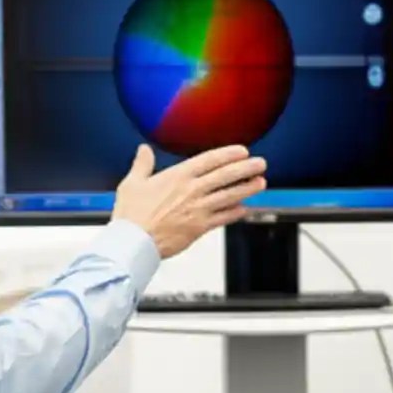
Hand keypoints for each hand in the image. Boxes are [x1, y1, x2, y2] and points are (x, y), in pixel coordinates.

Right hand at [113, 143, 266, 257]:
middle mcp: (192, 190)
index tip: (243, 151)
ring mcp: (199, 209)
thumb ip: (142, 165)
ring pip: (230, 196)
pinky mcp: (200, 227)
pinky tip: (245, 208)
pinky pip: (224, 218)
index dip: (229, 154)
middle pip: (226, 175)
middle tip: (261, 164)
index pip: (210, 160)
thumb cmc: (131, 214)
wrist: (133, 241)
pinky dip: (236, 212)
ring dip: (248, 188)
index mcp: (178, 176)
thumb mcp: (132, 183)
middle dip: (247, 168)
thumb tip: (144, 150)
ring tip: (261, 182)